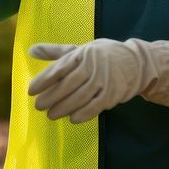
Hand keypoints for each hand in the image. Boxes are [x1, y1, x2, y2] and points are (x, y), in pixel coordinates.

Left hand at [28, 39, 168, 122]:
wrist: (137, 62)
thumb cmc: (103, 54)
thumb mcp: (80, 49)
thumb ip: (56, 52)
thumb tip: (30, 50)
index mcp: (82, 53)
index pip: (59, 68)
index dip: (43, 80)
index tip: (30, 90)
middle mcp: (92, 65)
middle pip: (67, 84)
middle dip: (51, 97)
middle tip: (38, 106)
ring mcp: (104, 80)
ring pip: (80, 97)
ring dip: (63, 107)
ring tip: (51, 115)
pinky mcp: (114, 93)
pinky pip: (96, 106)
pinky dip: (83, 113)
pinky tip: (72, 119)